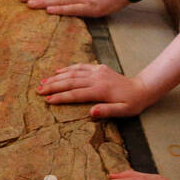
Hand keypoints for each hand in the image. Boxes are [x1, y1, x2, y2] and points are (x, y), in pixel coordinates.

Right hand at [37, 64, 154, 117]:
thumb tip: (90, 112)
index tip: (48, 100)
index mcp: (100, 90)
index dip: (61, 97)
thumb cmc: (132, 103)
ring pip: (73, 73)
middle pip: (70, 82)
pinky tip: (58, 71)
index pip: (76, 94)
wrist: (142, 88)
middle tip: (38, 91)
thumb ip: (107, 111)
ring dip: (57, 78)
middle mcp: (96, 78)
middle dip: (53, 86)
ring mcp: (97, 72)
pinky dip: (68, 68)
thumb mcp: (123, 111)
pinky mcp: (98, 68)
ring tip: (43, 82)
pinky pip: (80, 66)